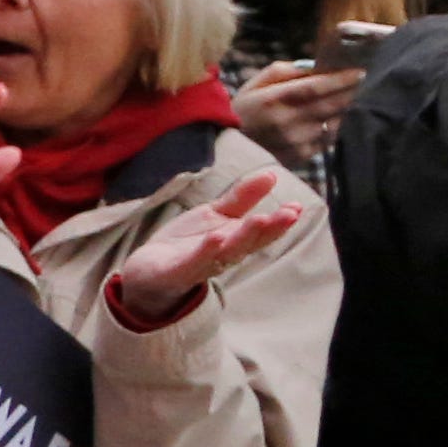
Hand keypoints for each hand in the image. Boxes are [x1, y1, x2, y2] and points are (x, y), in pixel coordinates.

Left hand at [111, 167, 310, 325]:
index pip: (263, 232)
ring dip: (244, 237)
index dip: (280, 221)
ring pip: (227, 252)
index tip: (298, 208)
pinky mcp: (178, 271)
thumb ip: (242, 198)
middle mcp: (224, 255)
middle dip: (270, 228)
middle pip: (250, 241)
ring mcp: (202, 264)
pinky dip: (206, 252)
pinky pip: (194, 262)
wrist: (149, 271)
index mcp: (236, 241)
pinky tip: (216, 237)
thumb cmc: (188, 242)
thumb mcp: (216, 214)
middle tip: (289, 214)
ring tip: (259, 219)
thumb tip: (271, 175)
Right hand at [229, 61, 359, 170]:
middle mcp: (286, 121)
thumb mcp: (254, 84)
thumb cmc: (243, 110)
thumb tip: (314, 67)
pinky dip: (333, 126)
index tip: (359, 71)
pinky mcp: (301, 155)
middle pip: (331, 104)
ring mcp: (295, 141)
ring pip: (334, 121)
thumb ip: (283, 72)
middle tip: (359, 82)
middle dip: (349, 91)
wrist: (226, 148)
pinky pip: (329, 137)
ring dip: (342, 109)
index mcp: (272, 99)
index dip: (341, 79)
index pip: (316, 87)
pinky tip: (327, 119)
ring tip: (342, 99)